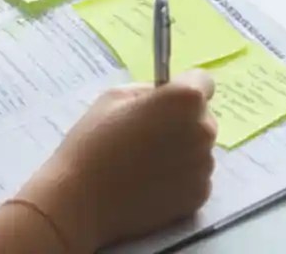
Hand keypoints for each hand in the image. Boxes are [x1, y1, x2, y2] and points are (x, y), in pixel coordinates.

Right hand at [17, 70, 217, 250]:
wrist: (81, 202)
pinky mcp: (200, 196)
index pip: (203, 82)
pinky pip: (196, 177)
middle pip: (202, 118)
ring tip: (146, 163)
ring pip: (199, 149)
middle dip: (182, 121)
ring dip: (182, 151)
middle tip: (149, 136)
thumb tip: (163, 97)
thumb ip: (148, 92)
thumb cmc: (93, 143)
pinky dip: (180, 179)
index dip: (182, 89)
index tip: (165, 102)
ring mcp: (205, 167)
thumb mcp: (114, 97)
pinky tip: (151, 184)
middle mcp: (204, 131)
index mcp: (186, 100)